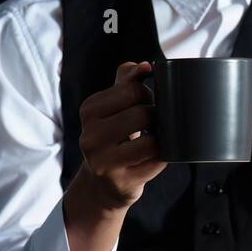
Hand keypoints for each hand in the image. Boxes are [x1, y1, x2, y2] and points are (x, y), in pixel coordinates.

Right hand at [76, 61, 168, 206]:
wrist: (102, 184)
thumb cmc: (113, 139)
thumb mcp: (113, 108)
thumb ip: (126, 82)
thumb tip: (143, 66)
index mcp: (89, 111)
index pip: (132, 90)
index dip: (148, 95)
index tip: (146, 103)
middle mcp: (90, 137)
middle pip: (143, 114)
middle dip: (157, 117)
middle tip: (154, 124)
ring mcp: (103, 163)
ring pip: (152, 141)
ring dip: (161, 139)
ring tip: (156, 140)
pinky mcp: (121, 183)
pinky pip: (156, 163)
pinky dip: (162, 158)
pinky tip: (154, 158)